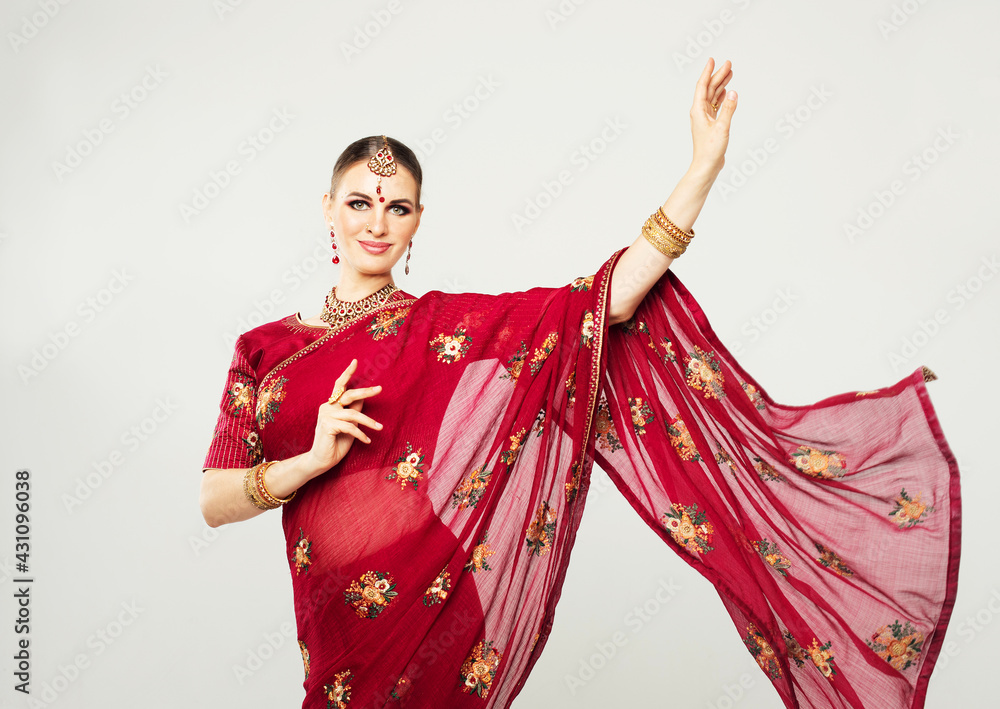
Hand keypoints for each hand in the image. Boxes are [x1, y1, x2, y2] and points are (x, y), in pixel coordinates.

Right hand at [302, 358, 383, 476]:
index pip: (339, 385)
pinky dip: (361, 434)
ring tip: (379, 428)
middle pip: (349, 394)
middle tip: (380, 388)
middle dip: (366, 391)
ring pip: (353, 414)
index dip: (347, 373)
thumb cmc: (335, 443)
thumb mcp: (349, 426)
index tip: (355, 361)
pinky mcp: (327, 426)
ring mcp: (325, 416)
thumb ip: (354, 412)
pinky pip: (350, 427)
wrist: (320, 461)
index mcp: (331, 405)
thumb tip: (364, 399)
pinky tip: (367, 441)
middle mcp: (326, 407)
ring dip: (369, 422)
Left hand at [690, 57, 737, 176]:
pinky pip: (715, 105)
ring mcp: (705, 118)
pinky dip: (721, 97)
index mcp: (698, 111)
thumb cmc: (711, 149)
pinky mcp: (711, 124)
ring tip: (730, 73)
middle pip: (709, 89)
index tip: (713, 60)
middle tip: (729, 64)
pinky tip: (726, 92)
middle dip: (718, 76)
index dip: (708, 72)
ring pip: (713, 96)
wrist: (706, 165)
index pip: (702, 86)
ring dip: (721, 85)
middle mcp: (699, 113)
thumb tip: (732, 92)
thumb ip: (728, 109)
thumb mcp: (722, 128)